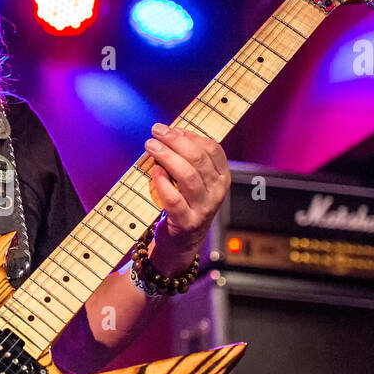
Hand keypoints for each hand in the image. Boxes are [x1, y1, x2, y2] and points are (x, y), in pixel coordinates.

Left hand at [143, 123, 231, 269]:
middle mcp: (216, 193)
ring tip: (151, 146)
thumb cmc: (184, 205)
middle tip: (156, 132)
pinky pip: (174, 198)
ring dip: (167, 157)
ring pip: (188, 176)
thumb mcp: (194, 182)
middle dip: (175, 141)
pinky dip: (162, 182)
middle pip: (199, 159)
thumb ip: (188, 159)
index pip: (213, 149)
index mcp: (222, 178)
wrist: (181, 243)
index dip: (191, 136)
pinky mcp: (186, 222)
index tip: (171, 129)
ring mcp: (203, 209)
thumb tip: (171, 133)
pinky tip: (154, 171)